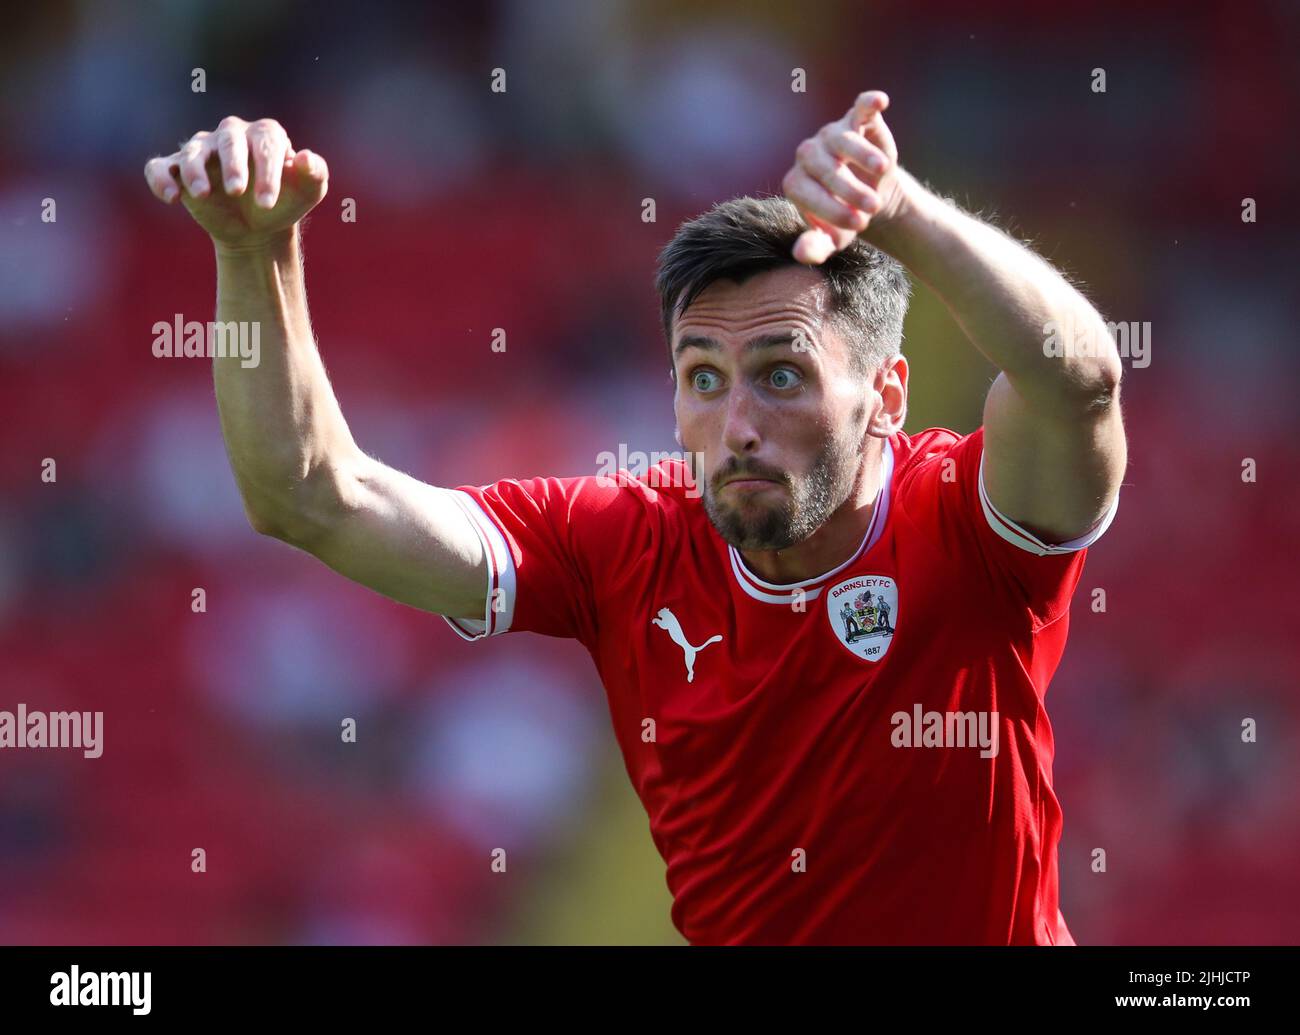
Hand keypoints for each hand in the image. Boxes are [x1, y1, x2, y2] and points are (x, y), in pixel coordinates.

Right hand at [144, 116, 328, 247]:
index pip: (265, 145)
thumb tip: (305, 158)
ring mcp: (202, 151)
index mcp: (264, 136)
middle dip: (233, 166)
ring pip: (193, 152)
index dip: (266, 172)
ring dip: (195, 171)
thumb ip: (314, 173)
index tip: (267, 203)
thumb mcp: (308, 192)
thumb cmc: (286, 202)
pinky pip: (160, 167)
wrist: (260, 227)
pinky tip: (171, 196)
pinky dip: (160, 178)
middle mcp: (231, 135)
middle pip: (229, 141)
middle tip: (237, 191)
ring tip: (202, 193)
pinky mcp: (177, 170)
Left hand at [782, 91, 905, 264]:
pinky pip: (859, 108)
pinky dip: (868, 104)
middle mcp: (809, 155)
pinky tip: (879, 102)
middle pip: (824, 168)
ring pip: (842, 140)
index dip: (831, 209)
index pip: (806, 193)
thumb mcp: (832, 239)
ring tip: (881, 170)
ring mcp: (832, 135)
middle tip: (872, 208)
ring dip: (862, 155)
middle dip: (849, 189)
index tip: (859, 224)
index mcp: (797, 183)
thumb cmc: (844, 220)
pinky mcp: (856, 121)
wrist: (869, 201)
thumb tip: (802, 254)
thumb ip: (816, 246)